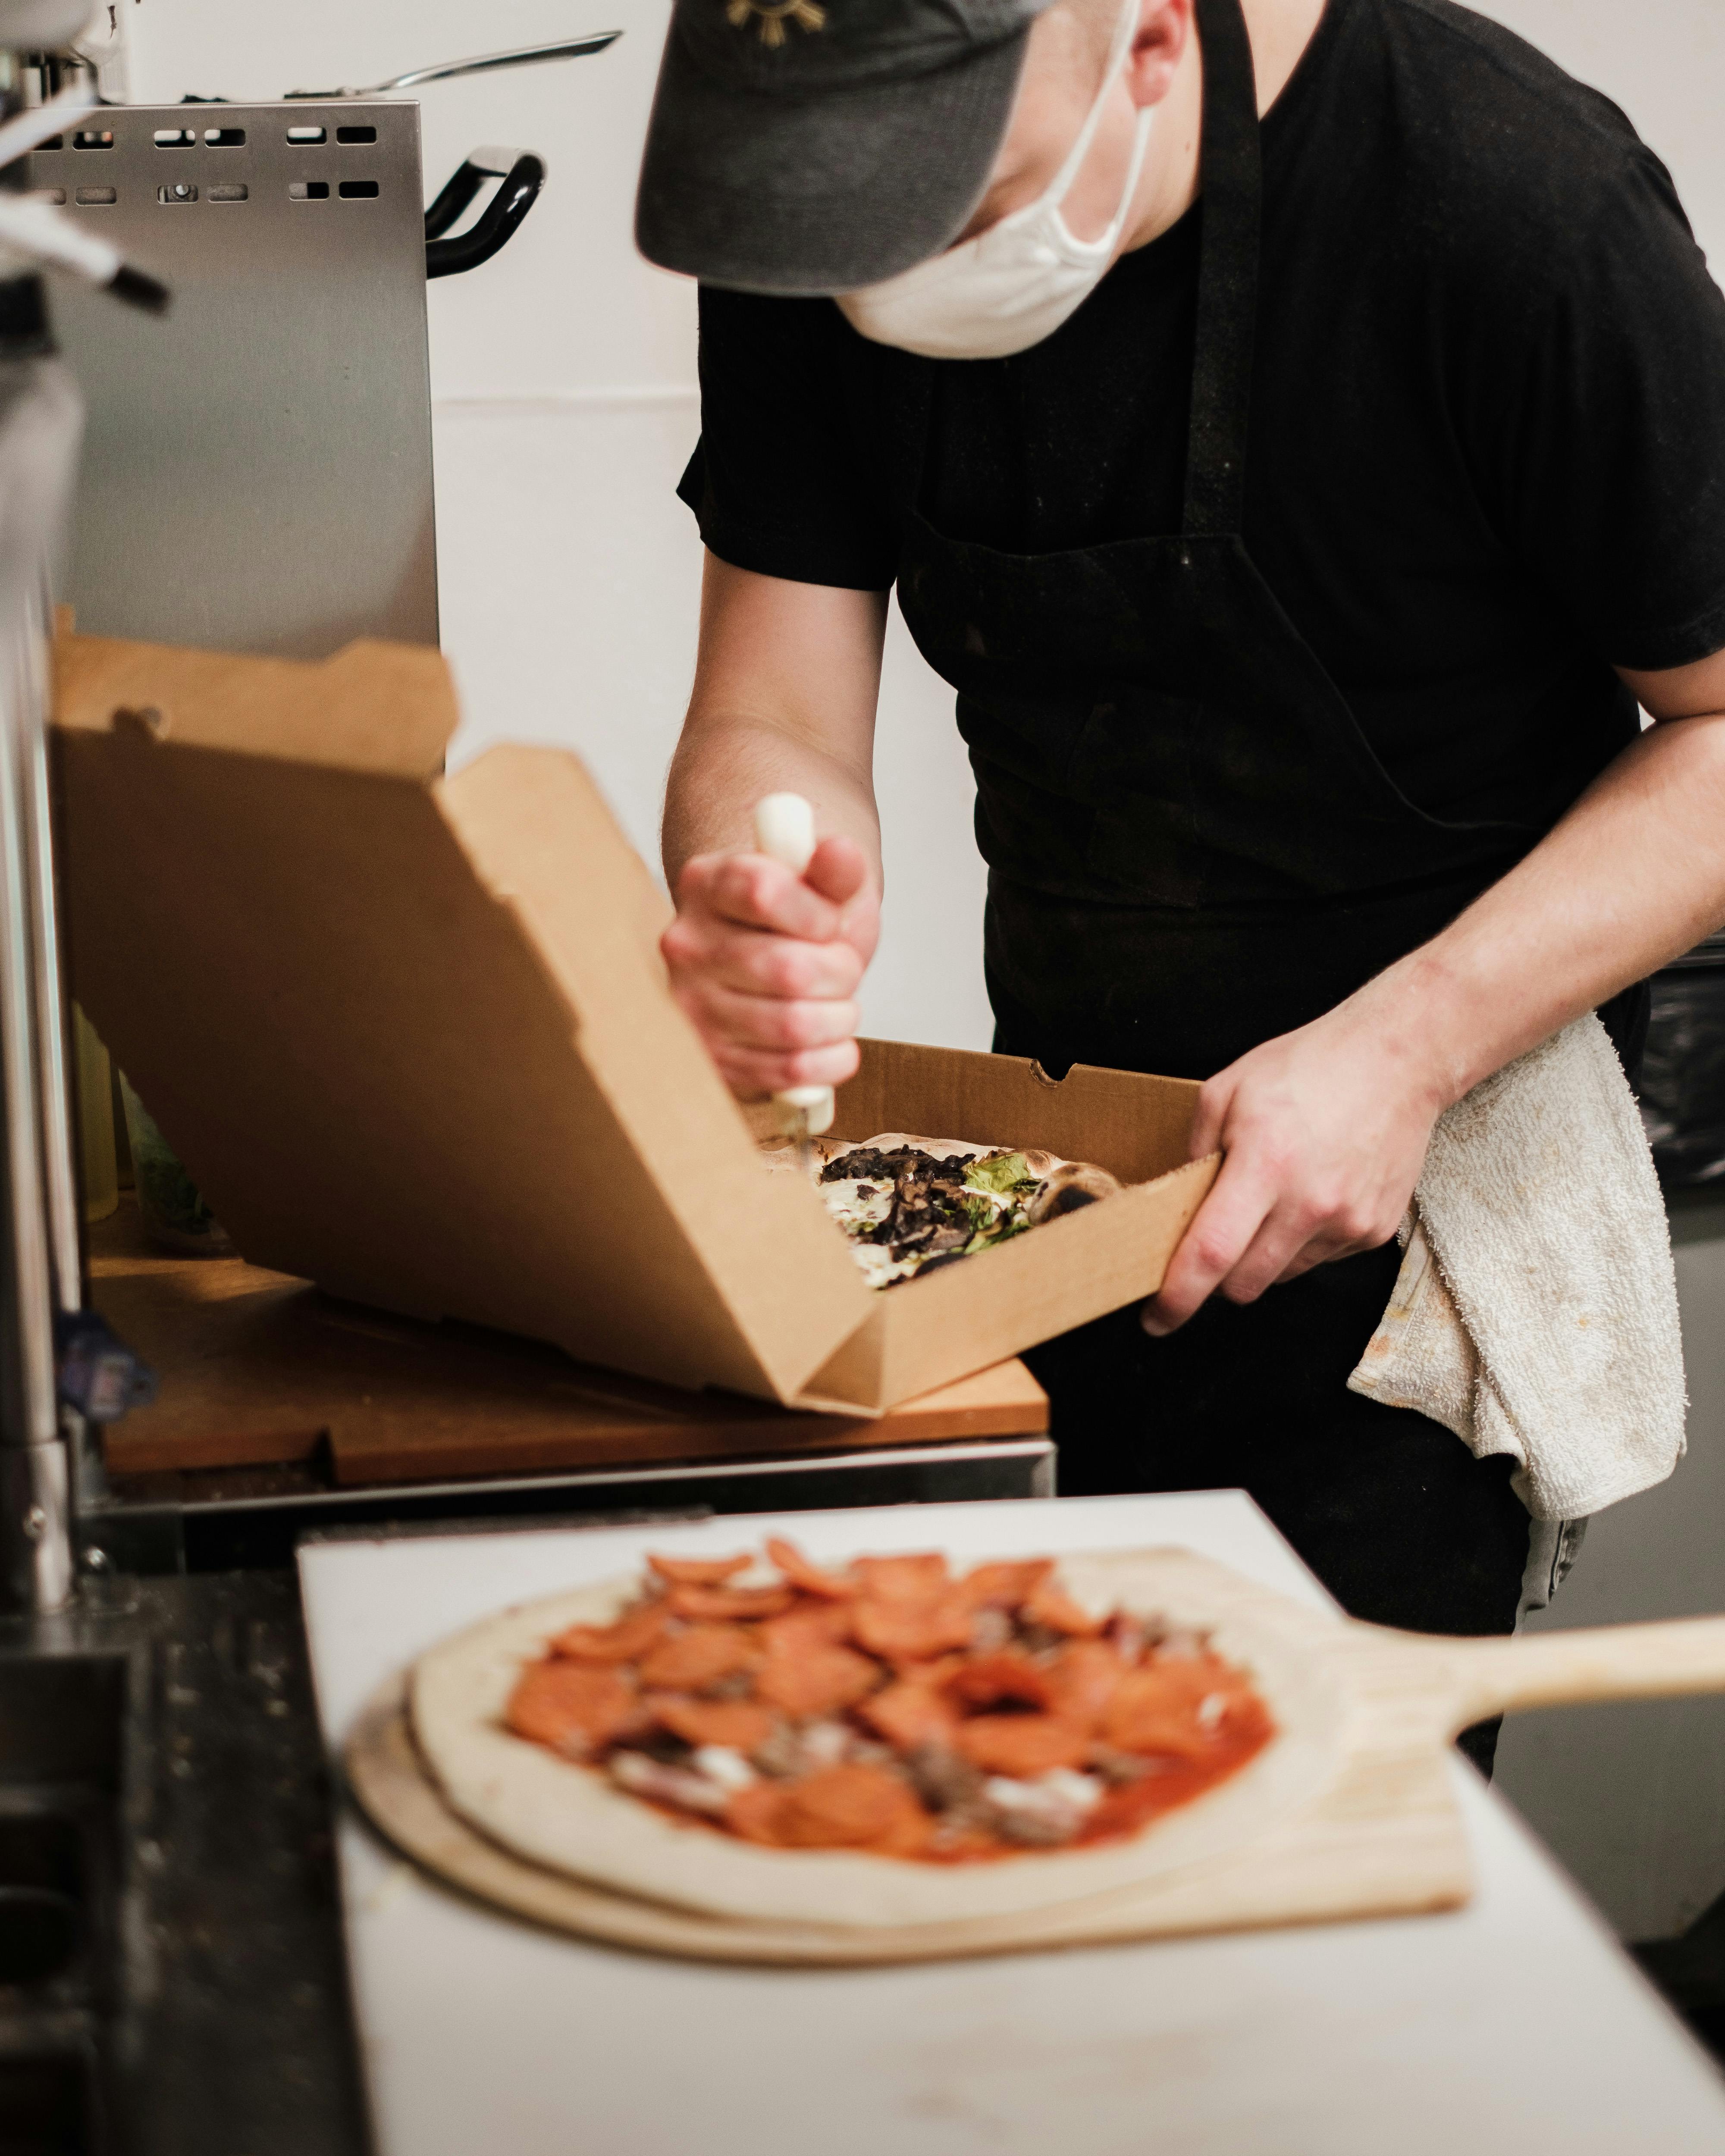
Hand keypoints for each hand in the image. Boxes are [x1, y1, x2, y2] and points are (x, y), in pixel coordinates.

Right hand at [662, 835, 878, 1098]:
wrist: (771, 966)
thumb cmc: (798, 924)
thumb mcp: (822, 886)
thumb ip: (835, 870)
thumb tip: (839, 852)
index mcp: (706, 884)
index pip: (765, 894)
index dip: (819, 915)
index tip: (830, 922)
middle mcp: (685, 945)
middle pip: (789, 970)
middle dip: (840, 972)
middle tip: (843, 968)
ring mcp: (690, 1006)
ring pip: (792, 1025)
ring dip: (839, 1018)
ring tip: (839, 1005)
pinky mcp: (711, 1059)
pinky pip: (788, 1070)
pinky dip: (830, 1061)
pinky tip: (834, 1043)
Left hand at [1140, 1008, 1447, 1334]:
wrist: (1397, 1061)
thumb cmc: (1309, 1067)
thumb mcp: (1227, 1092)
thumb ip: (1194, 1152)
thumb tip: (1176, 1206)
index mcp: (1266, 1165)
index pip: (1211, 1253)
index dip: (1177, 1296)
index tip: (1155, 1319)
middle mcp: (1311, 1203)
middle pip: (1244, 1284)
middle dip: (1217, 1275)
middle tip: (1213, 1239)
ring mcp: (1349, 1222)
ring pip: (1281, 1275)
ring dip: (1262, 1255)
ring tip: (1274, 1196)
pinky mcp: (1375, 1231)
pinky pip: (1319, 1260)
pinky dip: (1302, 1241)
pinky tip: (1311, 1193)